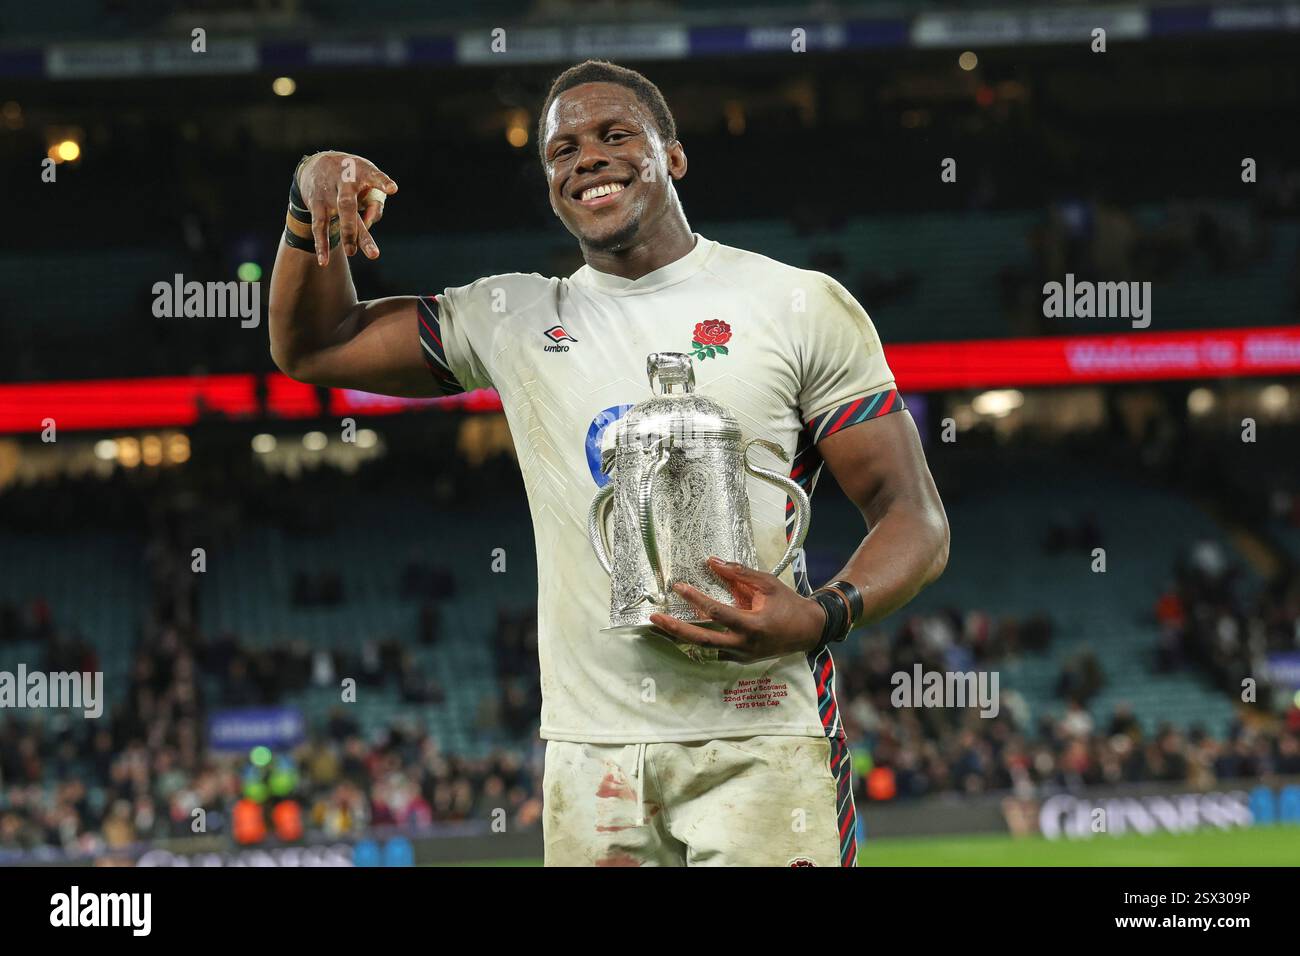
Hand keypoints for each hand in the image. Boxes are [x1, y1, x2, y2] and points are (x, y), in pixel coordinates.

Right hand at [296, 151, 398, 264]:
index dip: (382, 182)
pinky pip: (318, 226)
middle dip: (356, 226)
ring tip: (352, 253)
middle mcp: (342, 183)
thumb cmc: (354, 178)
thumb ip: (376, 203)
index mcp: (361, 173)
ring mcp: (327, 194)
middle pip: (348, 205)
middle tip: (373, 251)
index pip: (373, 176)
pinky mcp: (316, 204)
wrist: (318, 163)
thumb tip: (369, 223)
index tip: (392, 189)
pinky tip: (323, 261)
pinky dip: (321, 244)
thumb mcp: (369, 183)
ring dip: (343, 235)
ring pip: (332, 216)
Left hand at [648, 557, 825, 663]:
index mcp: (752, 625)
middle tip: (654, 619)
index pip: (717, 612)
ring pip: (704, 649)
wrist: (808, 631)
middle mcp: (743, 645)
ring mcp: (740, 656)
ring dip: (681, 638)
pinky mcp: (739, 660)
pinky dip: (697, 641)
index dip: (696, 599)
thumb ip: (739, 573)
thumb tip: (712, 561)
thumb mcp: (766, 583)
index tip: (678, 586)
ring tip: (660, 626)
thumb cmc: (788, 604)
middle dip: (675, 630)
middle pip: (702, 639)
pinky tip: (681, 632)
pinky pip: (713, 651)